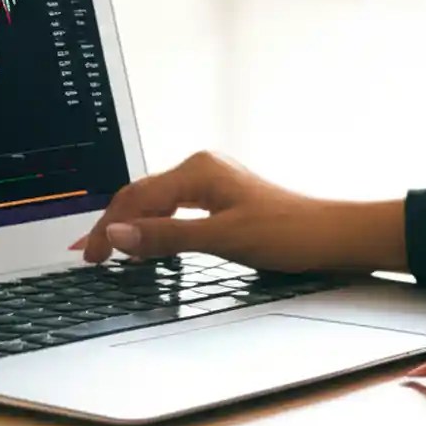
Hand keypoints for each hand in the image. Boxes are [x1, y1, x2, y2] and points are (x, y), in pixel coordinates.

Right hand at [71, 151, 407, 273]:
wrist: (336, 236)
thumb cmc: (291, 233)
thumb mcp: (222, 239)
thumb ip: (166, 237)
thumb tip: (119, 234)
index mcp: (198, 171)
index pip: (136, 198)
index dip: (109, 228)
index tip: (91, 256)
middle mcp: (202, 169)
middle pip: (141, 196)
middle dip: (112, 225)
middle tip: (89, 256)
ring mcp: (213, 182)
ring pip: (156, 201)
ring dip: (130, 224)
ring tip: (106, 247)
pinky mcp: (223, 198)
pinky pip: (174, 207)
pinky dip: (153, 225)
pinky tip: (145, 239)